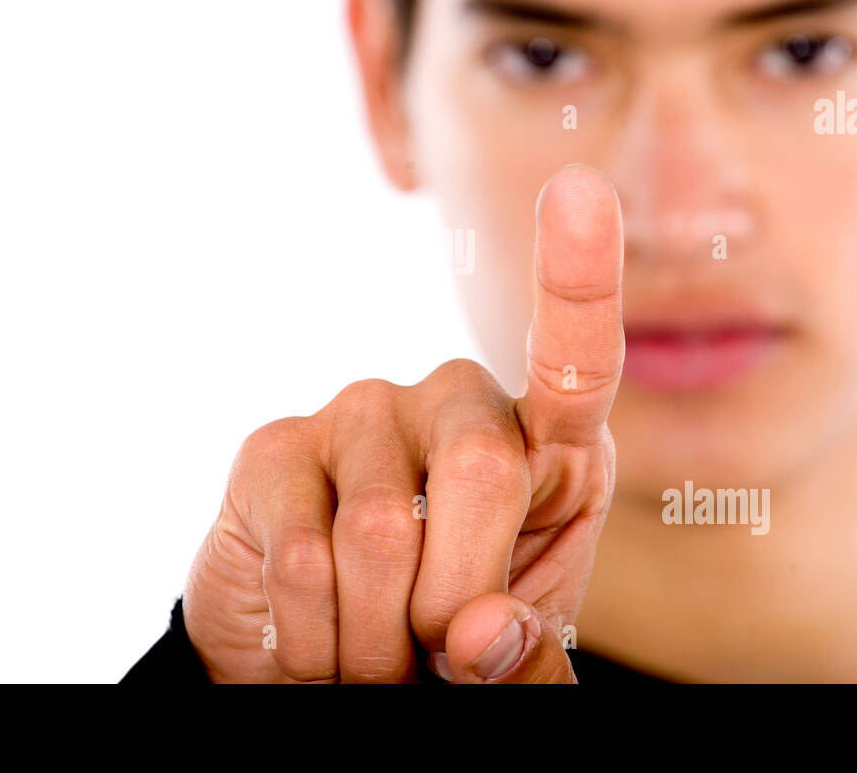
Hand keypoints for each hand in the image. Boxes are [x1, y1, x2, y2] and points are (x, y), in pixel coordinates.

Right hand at [181, 164, 623, 681]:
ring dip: (376, 641)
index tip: (580, 190)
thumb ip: (525, 658)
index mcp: (542, 447)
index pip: (572, 361)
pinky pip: (305, 558)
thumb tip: (477, 629)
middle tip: (428, 655)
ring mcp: (360, 415)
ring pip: (380, 535)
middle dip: (456, 601)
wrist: (322, 667)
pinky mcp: (276, 449)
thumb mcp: (512, 663)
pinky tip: (311, 633)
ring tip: (366, 653)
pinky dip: (315, 635)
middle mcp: (454, 406)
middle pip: (484, 469)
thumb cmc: (444, 648)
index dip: (577, 278)